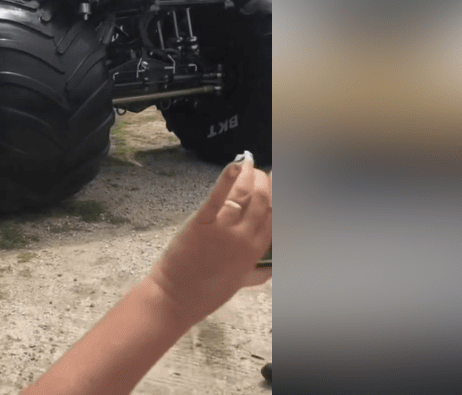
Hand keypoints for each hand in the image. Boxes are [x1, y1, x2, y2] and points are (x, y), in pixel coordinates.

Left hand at [148, 158, 271, 326]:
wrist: (176, 297)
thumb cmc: (207, 292)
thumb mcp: (241, 283)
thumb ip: (260, 273)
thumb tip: (275, 268)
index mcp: (256, 252)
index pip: (277, 218)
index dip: (283, 198)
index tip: (285, 185)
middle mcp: (245, 238)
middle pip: (264, 201)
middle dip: (268, 182)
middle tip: (266, 172)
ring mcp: (224, 229)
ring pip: (245, 195)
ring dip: (252, 177)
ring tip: (251, 165)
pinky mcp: (202, 222)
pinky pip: (218, 196)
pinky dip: (228, 178)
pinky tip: (236, 165)